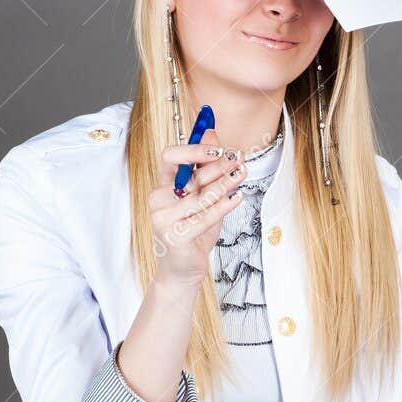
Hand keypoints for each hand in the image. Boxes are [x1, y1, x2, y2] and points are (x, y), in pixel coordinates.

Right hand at [149, 127, 245, 287]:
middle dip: (217, 164)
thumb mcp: (202, 197)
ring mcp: (163, 219)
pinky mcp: (174, 236)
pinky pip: (205, 217)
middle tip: (237, 157)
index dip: (193, 149)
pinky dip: (224, 206)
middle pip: (190, 176)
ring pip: (201, 196)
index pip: (171, 157)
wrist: (183, 270)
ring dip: (225, 182)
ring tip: (242, 173)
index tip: (217, 145)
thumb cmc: (193, 231)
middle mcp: (158, 201)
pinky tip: (238, 196)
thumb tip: (212, 132)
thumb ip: (205, 167)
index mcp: (162, 187)